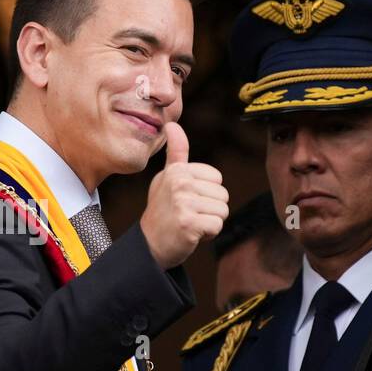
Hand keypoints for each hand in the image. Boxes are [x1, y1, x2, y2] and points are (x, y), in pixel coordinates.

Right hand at [139, 122, 228, 269]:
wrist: (149, 245)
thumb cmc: (163, 212)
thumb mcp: (167, 178)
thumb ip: (176, 153)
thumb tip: (172, 125)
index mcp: (176, 171)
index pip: (216, 178)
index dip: (206, 193)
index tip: (185, 200)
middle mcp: (178, 183)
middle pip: (222, 195)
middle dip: (209, 209)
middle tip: (187, 215)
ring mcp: (183, 202)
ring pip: (222, 210)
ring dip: (209, 222)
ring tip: (188, 223)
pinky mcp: (189, 222)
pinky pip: (217, 225)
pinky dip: (208, 235)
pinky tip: (190, 234)